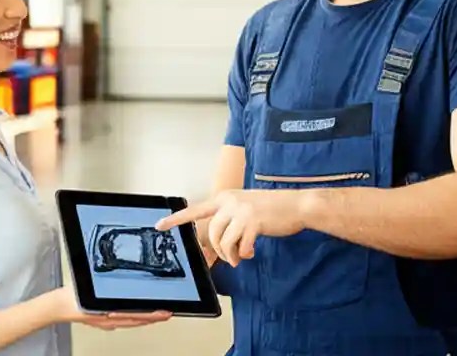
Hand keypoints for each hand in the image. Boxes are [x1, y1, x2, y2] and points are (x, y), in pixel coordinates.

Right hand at [41, 286, 171, 330]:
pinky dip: (134, 317)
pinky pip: (124, 319)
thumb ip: (105, 300)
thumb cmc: (72, 298)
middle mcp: (110, 320)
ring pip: (132, 321)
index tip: (165, 313)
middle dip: (153, 317)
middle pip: (137, 320)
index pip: (137, 316)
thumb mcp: (91, 294)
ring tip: (158, 314)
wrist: (58, 304)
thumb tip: (119, 305)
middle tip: (168, 313)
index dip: (153, 315)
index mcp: (109, 315)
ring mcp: (107, 320)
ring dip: (146, 317)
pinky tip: (137, 314)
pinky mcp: (103, 318)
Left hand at [156, 189, 312, 267]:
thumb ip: (230, 219)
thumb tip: (218, 243)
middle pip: (211, 232)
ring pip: (223, 241)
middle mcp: (230, 202)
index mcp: (225, 197)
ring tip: (241, 257)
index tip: (159, 225)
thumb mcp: (245, 207)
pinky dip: (244, 254)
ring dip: (231, 255)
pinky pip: (240, 246)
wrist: (297, 205)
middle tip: (231, 258)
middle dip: (219, 250)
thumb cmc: (272, 209)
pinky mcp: (253, 222)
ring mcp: (241, 211)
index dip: (176, 219)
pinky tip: (252, 252)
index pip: (195, 209)